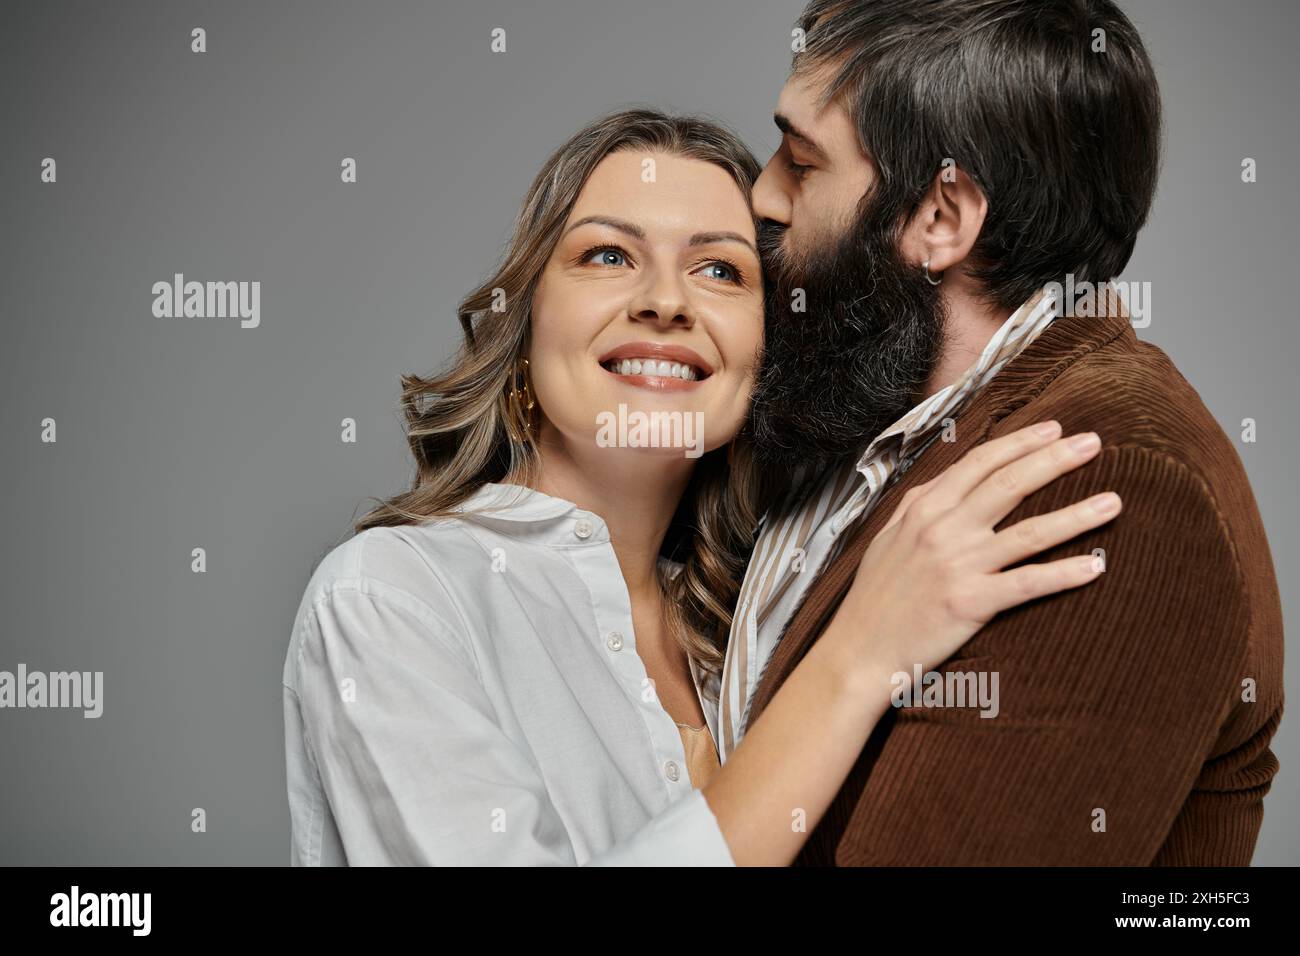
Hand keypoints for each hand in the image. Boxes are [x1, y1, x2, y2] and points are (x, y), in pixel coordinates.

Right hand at [831, 420, 1119, 681]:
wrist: (860, 649)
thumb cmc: (874, 596)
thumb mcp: (888, 537)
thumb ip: (918, 506)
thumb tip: (946, 481)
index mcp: (923, 508)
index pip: (979, 463)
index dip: (1020, 442)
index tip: (1054, 428)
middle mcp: (943, 529)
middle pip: (1010, 484)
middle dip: (1056, 459)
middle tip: (1094, 443)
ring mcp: (959, 565)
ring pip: (1030, 532)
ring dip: (1077, 514)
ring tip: (1114, 501)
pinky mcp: (971, 602)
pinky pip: (1028, 583)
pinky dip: (1065, 574)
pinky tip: (1095, 566)